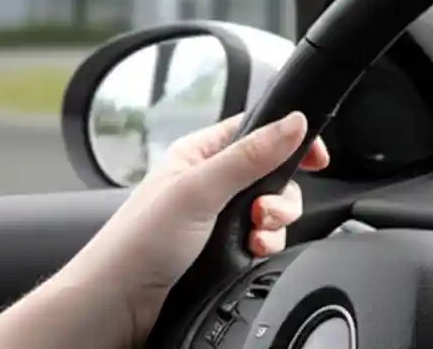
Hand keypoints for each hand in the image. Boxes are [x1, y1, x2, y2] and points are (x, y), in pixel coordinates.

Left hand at [63, 111, 329, 345]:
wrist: (116, 308)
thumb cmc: (135, 245)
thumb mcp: (198, 191)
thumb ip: (249, 157)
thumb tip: (293, 123)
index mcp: (198, 154)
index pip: (256, 129)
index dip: (289, 138)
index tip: (316, 156)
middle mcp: (209, 182)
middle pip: (273, 173)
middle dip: (281, 194)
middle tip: (265, 211)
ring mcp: (216, 218)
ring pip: (271, 210)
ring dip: (274, 224)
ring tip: (254, 237)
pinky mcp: (223, 250)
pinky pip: (263, 239)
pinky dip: (265, 246)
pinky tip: (251, 253)